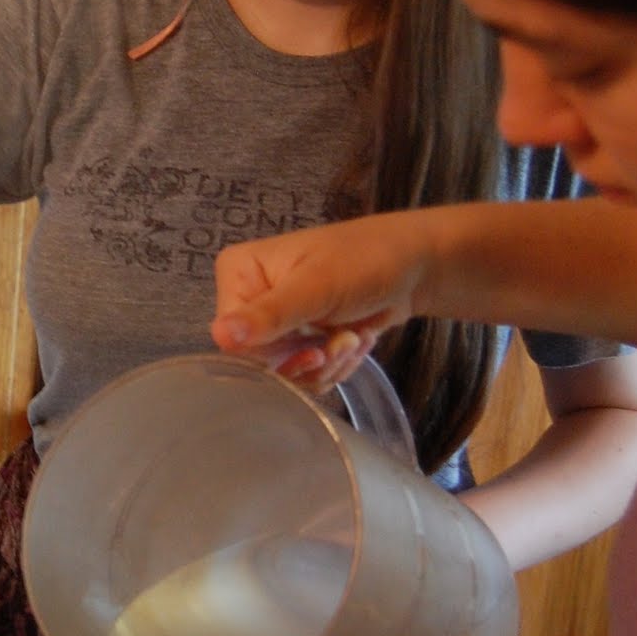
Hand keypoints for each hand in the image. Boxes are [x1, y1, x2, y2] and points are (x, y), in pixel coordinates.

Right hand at [210, 212, 436, 382]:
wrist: (416, 265)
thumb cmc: (366, 261)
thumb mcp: (317, 287)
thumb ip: (270, 314)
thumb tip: (220, 337)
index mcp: (239, 273)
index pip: (234, 340)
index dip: (274, 356)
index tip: (316, 350)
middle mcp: (249, 297)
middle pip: (259, 362)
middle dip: (308, 361)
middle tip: (343, 344)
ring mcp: (276, 320)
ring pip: (284, 373)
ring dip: (327, 365)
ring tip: (355, 339)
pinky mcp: (299, 337)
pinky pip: (305, 374)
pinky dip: (335, 366)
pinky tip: (356, 341)